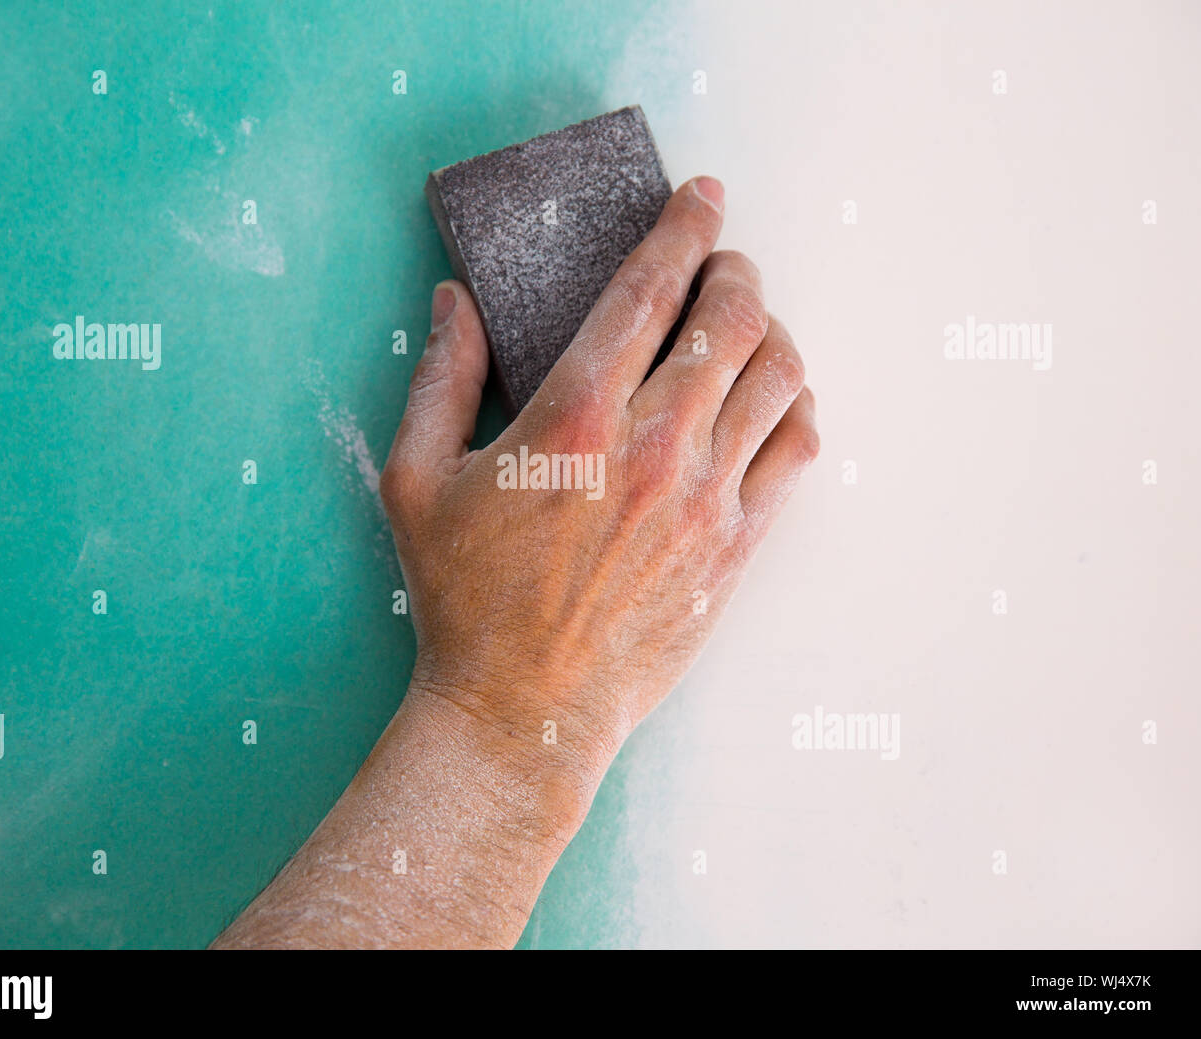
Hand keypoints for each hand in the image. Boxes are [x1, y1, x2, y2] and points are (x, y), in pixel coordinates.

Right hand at [383, 175, 818, 791]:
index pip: (650, 289)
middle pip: (734, 319)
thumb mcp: (417, 481)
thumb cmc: (464, 599)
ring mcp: (706, 499)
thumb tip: (456, 303)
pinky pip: (797, 451)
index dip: (683, 226)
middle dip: (735, 270)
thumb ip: (439, 378)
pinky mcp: (735, 547)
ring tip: (747, 330)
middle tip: (721, 265)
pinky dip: (796, 407)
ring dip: (772, 333)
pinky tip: (772, 403)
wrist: (524, 710)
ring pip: (780, 377)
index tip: (702, 194)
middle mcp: (655, 448)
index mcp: (575, 418)